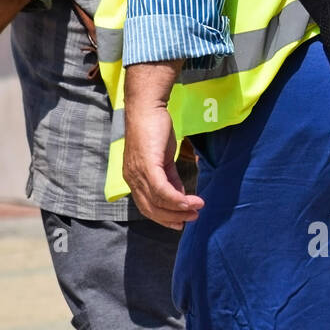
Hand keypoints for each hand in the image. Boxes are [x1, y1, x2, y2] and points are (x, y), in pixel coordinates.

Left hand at [123, 93, 203, 229]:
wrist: (147, 107)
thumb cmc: (154, 129)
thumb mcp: (163, 159)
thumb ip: (170, 178)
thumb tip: (180, 196)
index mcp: (134, 179)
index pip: (147, 207)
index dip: (164, 218)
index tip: (181, 222)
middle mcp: (132, 179)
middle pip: (152, 209)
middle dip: (174, 217)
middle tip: (193, 218)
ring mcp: (138, 173)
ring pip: (158, 202)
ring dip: (180, 209)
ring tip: (197, 209)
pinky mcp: (147, 165)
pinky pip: (162, 190)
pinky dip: (177, 199)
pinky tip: (191, 201)